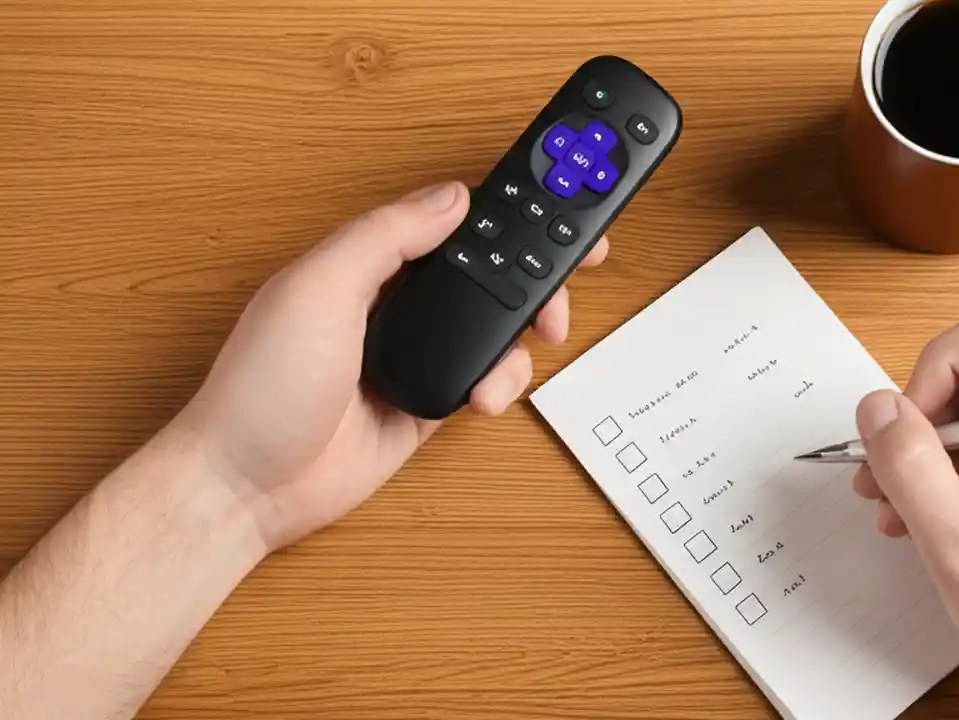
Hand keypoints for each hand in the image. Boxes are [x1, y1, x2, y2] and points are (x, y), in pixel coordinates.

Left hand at [170, 181, 607, 551]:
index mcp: (365, 262)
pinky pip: (484, 379)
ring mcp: (413, 354)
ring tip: (539, 337)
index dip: (501, 209)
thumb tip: (451, 196)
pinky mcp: (427, 403)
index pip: (448, 221)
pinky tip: (483, 395)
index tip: (553, 199)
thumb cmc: (262, 386)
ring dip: (524, 330)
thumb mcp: (318, 288)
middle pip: (485, 271)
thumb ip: (386, 235)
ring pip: (494, 326)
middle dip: (536, 268)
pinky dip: (500, 382)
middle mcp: (393, 303)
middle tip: (580, 266)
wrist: (250, 485)